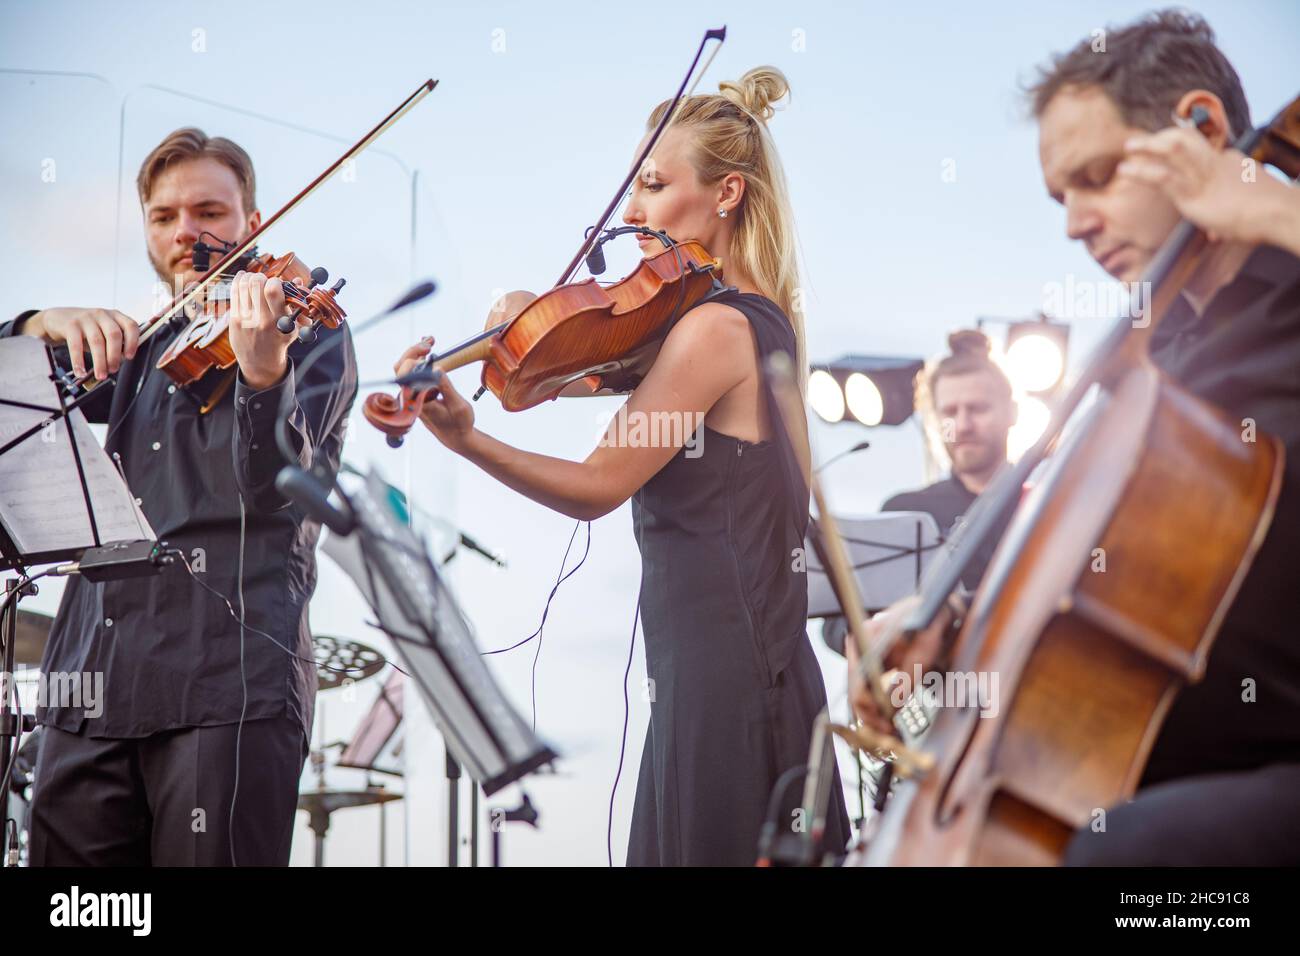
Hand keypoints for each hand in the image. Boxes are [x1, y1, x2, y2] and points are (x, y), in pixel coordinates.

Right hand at [23, 307, 138, 379]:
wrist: (57, 319)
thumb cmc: (86, 330)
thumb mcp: (103, 332)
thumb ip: (113, 343)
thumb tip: (119, 362)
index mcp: (115, 316)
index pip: (130, 325)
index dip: (132, 342)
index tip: (129, 357)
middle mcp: (102, 314)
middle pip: (114, 335)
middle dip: (114, 355)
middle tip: (113, 370)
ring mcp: (86, 318)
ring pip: (97, 341)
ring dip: (100, 361)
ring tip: (100, 375)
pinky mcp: (70, 325)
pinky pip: (76, 345)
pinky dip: (79, 361)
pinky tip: (80, 373)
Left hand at [227, 271, 307, 389]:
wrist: (260, 362)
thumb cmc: (279, 340)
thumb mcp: (293, 326)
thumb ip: (296, 303)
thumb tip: (296, 281)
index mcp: (280, 321)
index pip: (273, 290)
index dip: (275, 281)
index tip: (277, 285)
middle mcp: (262, 320)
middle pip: (256, 283)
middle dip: (261, 277)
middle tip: (264, 281)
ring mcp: (245, 319)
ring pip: (243, 285)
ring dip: (249, 277)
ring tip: (254, 280)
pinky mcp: (234, 319)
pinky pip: (234, 292)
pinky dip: (238, 281)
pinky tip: (243, 278)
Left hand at [394, 337, 475, 452]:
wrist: (458, 437)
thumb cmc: (459, 424)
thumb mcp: (457, 406)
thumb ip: (445, 387)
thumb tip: (437, 369)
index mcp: (417, 402)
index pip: (404, 376)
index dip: (413, 359)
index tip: (429, 351)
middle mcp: (411, 398)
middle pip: (401, 369)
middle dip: (413, 352)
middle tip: (430, 343)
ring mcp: (414, 395)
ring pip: (407, 370)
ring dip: (417, 354)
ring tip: (430, 342)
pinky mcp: (420, 393)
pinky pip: (415, 374)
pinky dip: (422, 360)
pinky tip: (430, 350)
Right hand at [846, 593, 960, 737]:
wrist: (934, 614)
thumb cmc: (929, 627)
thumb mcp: (922, 655)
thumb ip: (905, 682)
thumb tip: (892, 709)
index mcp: (866, 637)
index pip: (858, 682)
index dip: (871, 708)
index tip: (886, 725)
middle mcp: (858, 644)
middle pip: (855, 689)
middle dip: (871, 714)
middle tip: (888, 731)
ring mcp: (861, 653)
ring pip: (859, 692)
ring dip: (873, 712)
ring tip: (888, 727)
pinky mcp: (867, 661)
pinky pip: (866, 687)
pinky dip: (875, 703)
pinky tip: (886, 714)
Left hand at [1119, 128, 1289, 245]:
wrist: (1278, 212)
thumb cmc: (1268, 214)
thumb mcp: (1247, 208)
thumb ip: (1226, 218)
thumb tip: (1216, 235)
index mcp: (1228, 162)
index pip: (1201, 149)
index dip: (1181, 148)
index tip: (1164, 147)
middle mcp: (1214, 163)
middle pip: (1184, 140)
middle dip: (1161, 137)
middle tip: (1142, 141)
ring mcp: (1202, 176)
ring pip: (1171, 152)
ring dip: (1147, 147)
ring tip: (1129, 146)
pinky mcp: (1193, 193)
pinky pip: (1162, 177)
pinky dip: (1141, 172)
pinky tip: (1126, 170)